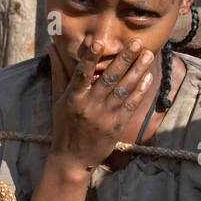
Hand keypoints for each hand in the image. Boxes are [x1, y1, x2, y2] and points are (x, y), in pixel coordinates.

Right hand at [50, 39, 155, 170]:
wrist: (73, 158)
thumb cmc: (63, 126)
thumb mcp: (57, 99)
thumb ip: (58, 72)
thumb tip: (52, 47)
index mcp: (73, 98)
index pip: (82, 74)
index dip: (91, 58)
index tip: (100, 42)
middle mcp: (89, 105)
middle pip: (109, 78)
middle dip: (124, 59)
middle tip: (137, 43)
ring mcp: (104, 116)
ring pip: (123, 89)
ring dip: (137, 71)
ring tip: (148, 55)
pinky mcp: (116, 126)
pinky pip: (130, 105)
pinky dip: (140, 90)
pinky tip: (148, 77)